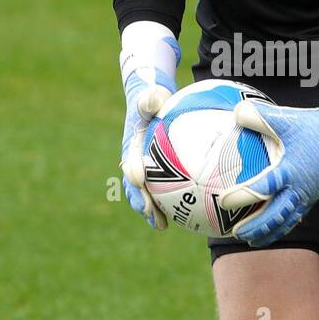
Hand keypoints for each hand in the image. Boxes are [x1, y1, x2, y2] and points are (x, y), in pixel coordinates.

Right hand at [120, 41, 179, 228]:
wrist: (152, 103)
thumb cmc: (154, 98)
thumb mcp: (152, 94)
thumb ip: (151, 98)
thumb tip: (155, 100)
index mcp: (132, 145)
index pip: (130, 159)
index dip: (133, 171)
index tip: (138, 179)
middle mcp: (135, 161)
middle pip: (134, 185)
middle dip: (140, 200)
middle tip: (149, 213)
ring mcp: (146, 171)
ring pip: (146, 195)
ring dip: (152, 211)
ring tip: (162, 225)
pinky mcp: (158, 177)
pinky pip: (164, 194)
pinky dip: (172, 206)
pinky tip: (188, 218)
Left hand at [217, 96, 318, 246]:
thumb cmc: (313, 126)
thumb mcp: (285, 118)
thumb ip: (258, 116)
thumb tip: (235, 113)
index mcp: (290, 171)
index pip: (263, 189)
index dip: (242, 197)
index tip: (223, 202)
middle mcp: (299, 188)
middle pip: (275, 216)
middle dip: (255, 226)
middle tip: (235, 232)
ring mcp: (307, 196)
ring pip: (285, 221)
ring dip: (268, 232)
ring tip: (250, 240)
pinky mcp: (312, 197)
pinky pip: (295, 217)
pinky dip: (281, 227)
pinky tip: (270, 232)